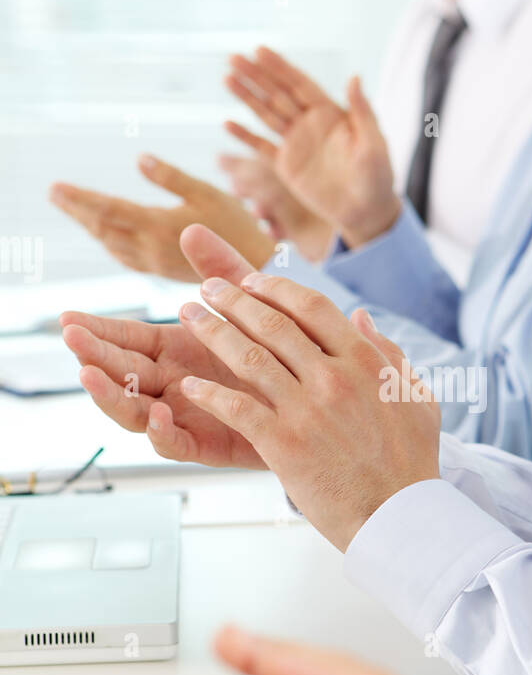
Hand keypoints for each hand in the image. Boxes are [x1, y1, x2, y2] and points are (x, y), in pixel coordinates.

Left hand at [50, 155, 275, 280]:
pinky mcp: (161, 270)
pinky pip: (124, 256)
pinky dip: (108, 242)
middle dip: (78, 210)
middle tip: (56, 194)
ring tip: (75, 210)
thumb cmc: (237, 227)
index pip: (109, 209)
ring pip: (111, 243)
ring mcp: (154, 262)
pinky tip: (105, 235)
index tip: (57, 188)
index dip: (81, 198)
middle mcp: (150, 247)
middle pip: (103, 227)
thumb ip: (172, 178)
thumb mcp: (207, 193)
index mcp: (158, 225)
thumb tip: (140, 159)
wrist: (254, 271)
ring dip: (90, 225)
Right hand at [59, 229, 265, 468]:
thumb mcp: (252, 305)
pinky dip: (163, 433)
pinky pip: (177, 444)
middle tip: (71, 338)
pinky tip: (158, 414)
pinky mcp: (209, 445)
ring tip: (90, 375)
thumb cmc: (281, 351)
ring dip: (110, 395)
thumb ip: (223, 270)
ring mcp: (187, 414)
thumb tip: (190, 229)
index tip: (68, 318)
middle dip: (94, 354)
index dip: (98, 329)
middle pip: (121, 372)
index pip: (125, 337)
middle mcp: (172, 382)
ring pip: (135, 411)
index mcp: (174, 349)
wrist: (321, 402)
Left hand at [174, 255, 440, 549]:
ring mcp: (307, 410)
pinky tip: (191, 386)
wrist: (400, 516)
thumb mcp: (416, 397)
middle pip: (273, 324)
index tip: (252, 280)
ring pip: (248, 357)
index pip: (312, 307)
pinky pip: (237, 408)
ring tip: (188, 316)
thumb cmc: (410, 462)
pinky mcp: (284, 444)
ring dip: (212, 332)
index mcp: (364, 361)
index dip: (276, 288)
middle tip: (209, 287)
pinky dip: (210, 394)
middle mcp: (333, 377)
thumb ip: (388, 353)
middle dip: (233, 300)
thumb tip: (361, 317)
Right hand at [225, 47, 400, 247]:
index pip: (300, 83)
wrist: (367, 212)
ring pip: (266, 114)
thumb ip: (362, 111)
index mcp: (330, 112)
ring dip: (246, 97)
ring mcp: (296, 144)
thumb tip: (354, 76)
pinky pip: (262, 147)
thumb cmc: (378, 176)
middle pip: (277, 93)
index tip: (259, 50)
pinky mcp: (287, 166)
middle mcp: (309, 123)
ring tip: (227, 78)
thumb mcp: (374, 142)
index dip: (280, 67)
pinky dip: (245, 137)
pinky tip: (227, 123)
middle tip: (233, 58)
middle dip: (256, 75)